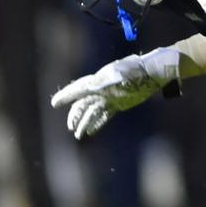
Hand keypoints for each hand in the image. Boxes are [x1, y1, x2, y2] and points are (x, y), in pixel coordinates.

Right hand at [51, 48, 180, 138]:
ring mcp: (109, 97)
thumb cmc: (134, 71)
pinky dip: (97, 123)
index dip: (66, 96)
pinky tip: (90, 132)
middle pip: (83, 103)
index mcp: (98, 81)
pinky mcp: (119, 104)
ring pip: (92, 112)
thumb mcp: (118, 74)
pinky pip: (104, 115)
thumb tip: (89, 86)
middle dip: (75, 115)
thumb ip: (103, 81)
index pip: (78, 89)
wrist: (151, 73)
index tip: (54, 103)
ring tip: (78, 135)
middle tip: (70, 127)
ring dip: (84, 122)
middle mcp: (101, 89)